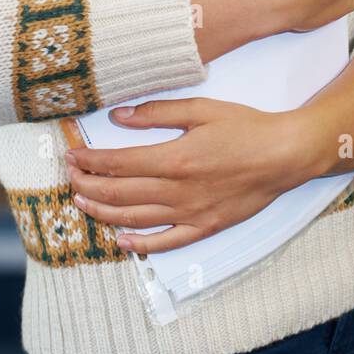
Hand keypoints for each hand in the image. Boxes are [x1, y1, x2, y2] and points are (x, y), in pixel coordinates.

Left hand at [63, 98, 307, 254]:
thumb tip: (119, 117)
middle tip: (69, 178)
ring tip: (82, 204)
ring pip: (135, 219)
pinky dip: (140, 244)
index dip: (90, 161)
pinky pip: (166, 242)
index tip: (72, 155)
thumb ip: (158, 113)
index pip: (118, 163)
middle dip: (88, 185)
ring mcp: (190, 214)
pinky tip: (122, 241)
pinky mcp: (204, 228)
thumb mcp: (201, 109)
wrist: (285, 155)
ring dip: (103, 213)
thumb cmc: (246, 127)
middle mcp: (178, 190)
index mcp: (175, 158)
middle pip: (119, 193)